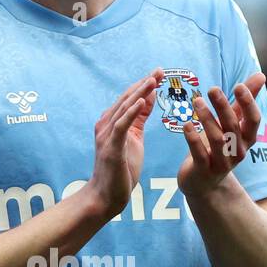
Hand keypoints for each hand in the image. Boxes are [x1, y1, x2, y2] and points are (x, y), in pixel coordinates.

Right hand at [86, 68, 164, 217]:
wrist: (106, 196)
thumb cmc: (121, 170)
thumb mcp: (134, 139)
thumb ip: (139, 119)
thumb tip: (148, 98)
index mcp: (113, 122)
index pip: (130, 98)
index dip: (144, 84)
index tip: (159, 72)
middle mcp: (106, 124)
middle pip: (127, 98)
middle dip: (144, 83)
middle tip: (159, 70)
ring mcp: (107, 135)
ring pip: (124, 108)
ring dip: (139, 93)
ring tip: (153, 80)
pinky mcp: (111, 147)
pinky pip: (121, 125)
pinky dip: (131, 111)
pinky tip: (141, 101)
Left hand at [177, 72, 264, 199]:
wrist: (204, 182)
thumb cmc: (219, 147)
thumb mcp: (233, 123)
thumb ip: (245, 100)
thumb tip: (261, 75)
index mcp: (247, 138)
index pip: (254, 120)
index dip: (249, 103)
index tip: (238, 85)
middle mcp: (238, 152)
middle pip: (233, 127)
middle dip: (223, 107)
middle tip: (212, 89)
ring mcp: (222, 163)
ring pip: (217, 139)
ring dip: (207, 119)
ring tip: (196, 101)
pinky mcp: (204, 171)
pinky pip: (200, 154)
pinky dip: (193, 139)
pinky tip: (186, 124)